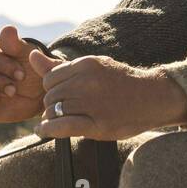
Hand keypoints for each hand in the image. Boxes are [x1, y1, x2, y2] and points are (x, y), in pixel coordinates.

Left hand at [30, 52, 186, 140]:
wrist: (154, 98)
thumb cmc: (122, 82)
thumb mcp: (94, 67)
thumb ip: (60, 66)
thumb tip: (32, 56)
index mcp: (87, 65)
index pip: (50, 79)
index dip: (52, 90)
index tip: (61, 96)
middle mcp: (88, 82)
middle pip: (51, 96)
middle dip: (52, 104)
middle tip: (63, 110)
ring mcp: (93, 104)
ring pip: (54, 111)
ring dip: (52, 118)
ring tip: (58, 121)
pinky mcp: (97, 125)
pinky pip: (61, 127)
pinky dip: (48, 130)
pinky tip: (45, 131)